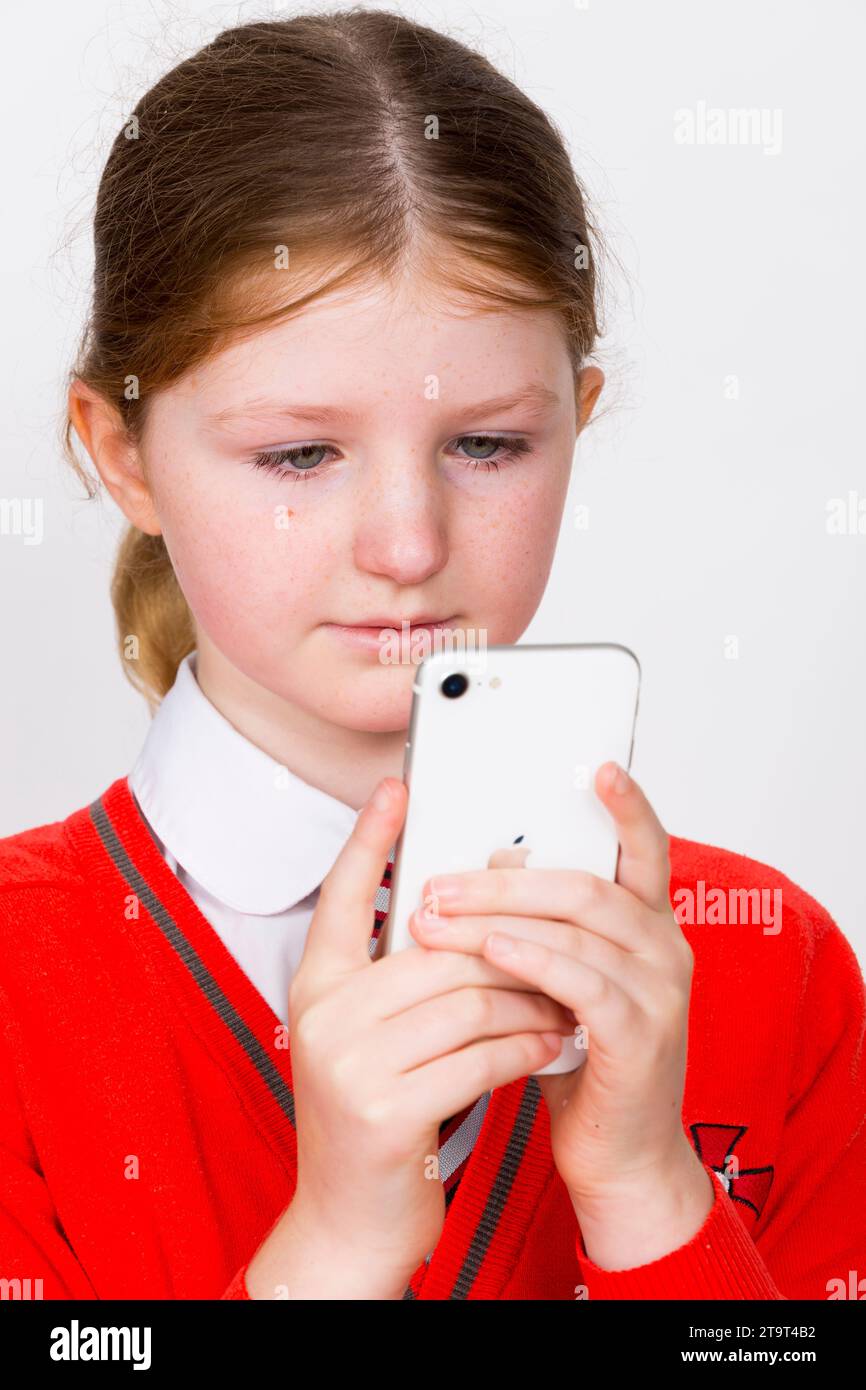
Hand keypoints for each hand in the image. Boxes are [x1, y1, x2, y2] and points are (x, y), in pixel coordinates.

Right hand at [248, 776, 575, 1296]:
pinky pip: (483, 1054)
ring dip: (532, 1000)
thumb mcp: (372, 1036)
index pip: (341, 894)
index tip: (400, 786)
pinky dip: (529, 1048)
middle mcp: (322, 1014)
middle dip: (511, 947)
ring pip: (471, 997)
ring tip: (566, 1002)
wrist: (350, 1220)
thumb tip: (472, 913)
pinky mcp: (385, 1109)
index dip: (369, 838)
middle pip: (439, 947)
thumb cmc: (376, 1117)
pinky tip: (552, 1047)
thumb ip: (401, 978)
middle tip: (563, 939)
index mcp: (315, 984)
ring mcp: (348, 1061)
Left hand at [409, 761, 714, 1268]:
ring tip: (435, 918)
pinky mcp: (642, 1036)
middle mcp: (665, 948)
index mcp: (647, 926)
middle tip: (436, 881)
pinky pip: (583, 982)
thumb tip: (481, 866)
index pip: (647, 850)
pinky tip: (489, 952)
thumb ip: (536, 927)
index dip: (627, 806)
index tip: (596, 765)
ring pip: (578, 928)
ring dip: (498, 918)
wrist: (617, 1153)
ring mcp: (661, 991)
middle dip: (504, 879)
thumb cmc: (579, 1057)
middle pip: (586, 885)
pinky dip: (533, 961)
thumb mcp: (556, 980)